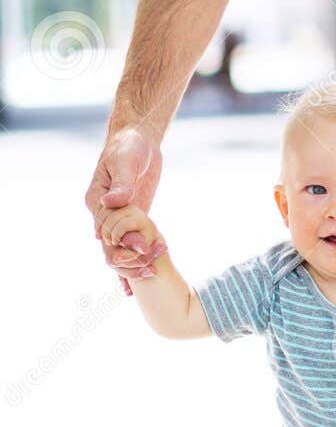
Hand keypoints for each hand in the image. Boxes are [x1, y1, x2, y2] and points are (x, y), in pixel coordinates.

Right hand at [84, 128, 165, 296]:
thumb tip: (114, 201)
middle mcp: (102, 213)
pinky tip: (133, 286)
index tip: (142, 248)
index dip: (122, 239)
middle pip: (110, 243)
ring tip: (140, 286)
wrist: (138, 139)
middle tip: (148, 273)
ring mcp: (117, 218)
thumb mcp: (125, 162)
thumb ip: (122, 183)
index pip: (106, 225)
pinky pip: (129, 244)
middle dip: (127, 260)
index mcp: (96, 200)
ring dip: (129, 266)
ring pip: (117, 249)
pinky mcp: (132, 219)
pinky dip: (132, 261)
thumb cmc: (128, 146)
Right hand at [96, 201, 164, 259]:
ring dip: (100, 227)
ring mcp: (124, 206)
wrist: (143, 235)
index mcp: (142, 221)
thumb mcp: (138, 252)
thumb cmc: (142, 246)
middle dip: (107, 232)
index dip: (116, 234)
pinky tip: (98, 233)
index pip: (124, 224)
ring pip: (106, 211)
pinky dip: (98, 222)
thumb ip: (128, 256)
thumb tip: (115, 259)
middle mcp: (134, 210)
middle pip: (113, 216)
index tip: (115, 243)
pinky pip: (102, 210)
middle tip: (108, 243)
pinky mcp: (117, 206)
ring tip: (102, 238)